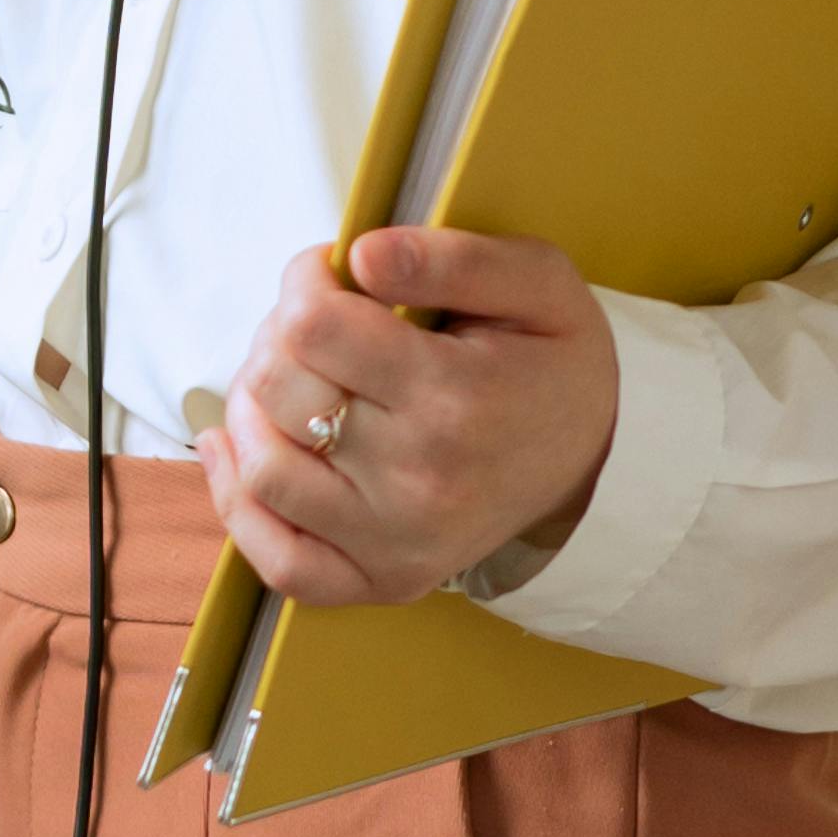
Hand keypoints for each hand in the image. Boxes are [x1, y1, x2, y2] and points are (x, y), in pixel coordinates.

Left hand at [195, 227, 620, 612]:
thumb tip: (363, 255)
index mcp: (453, 396)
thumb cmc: (554, 363)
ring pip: (261, 471)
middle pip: (274, 391)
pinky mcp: (382, 581)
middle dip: (278, 339)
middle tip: (315, 328)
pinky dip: (239, 506)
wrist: (598, 463)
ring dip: (252, 411)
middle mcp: (418, 480)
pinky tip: (239, 450)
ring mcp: (395, 542)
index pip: (311, 326)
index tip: (332, 274)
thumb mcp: (538, 283)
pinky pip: (277, 562)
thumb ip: (452, 257)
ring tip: (289, 382)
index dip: (306, 282)